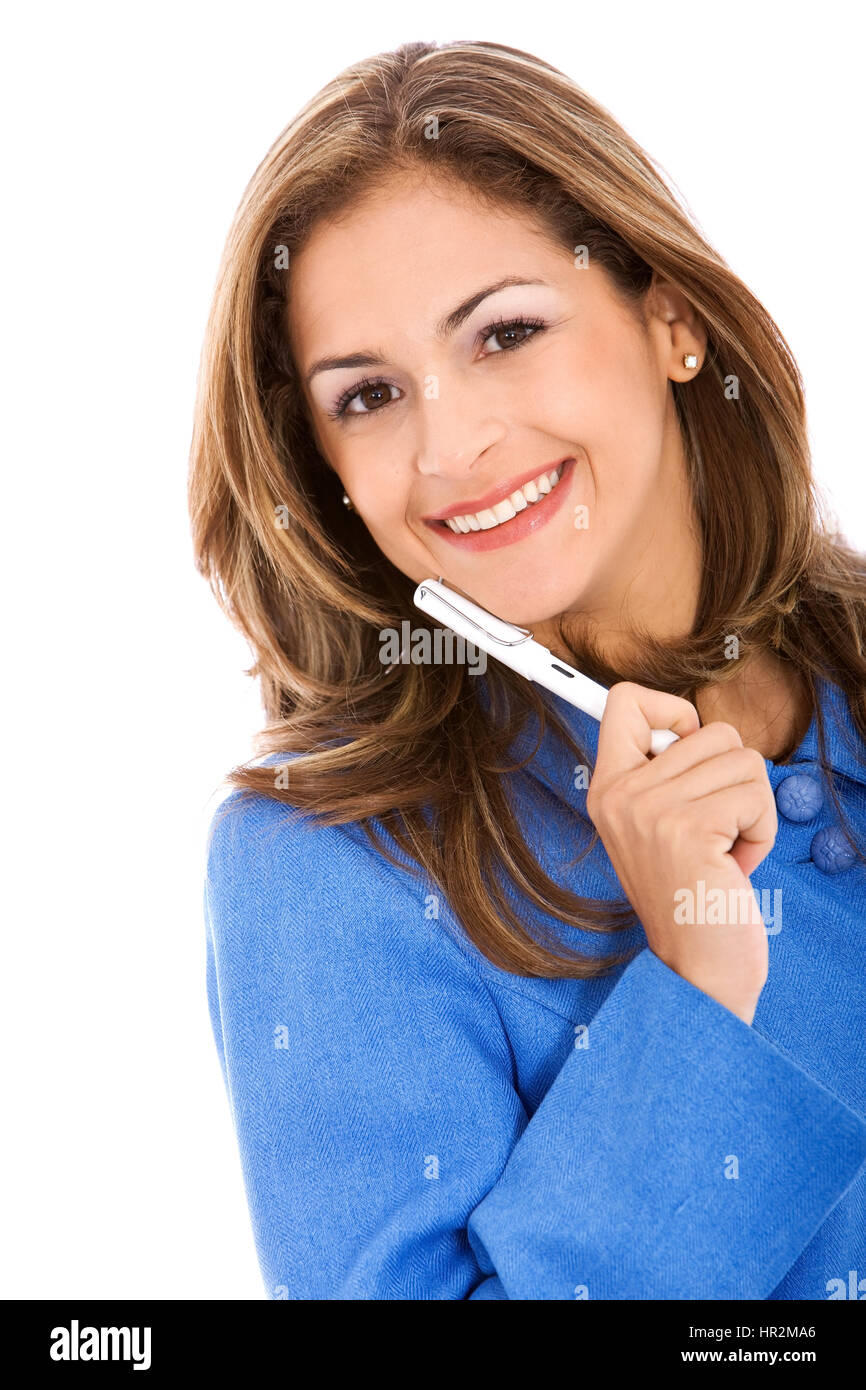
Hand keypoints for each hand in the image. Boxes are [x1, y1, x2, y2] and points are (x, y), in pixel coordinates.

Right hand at [585, 683, 776, 1023]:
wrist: (696, 972)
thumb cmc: (689, 899)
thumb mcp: (657, 827)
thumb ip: (666, 774)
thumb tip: (697, 727)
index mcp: (607, 788)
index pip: (626, 700)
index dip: (672, 712)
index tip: (686, 753)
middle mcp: (621, 794)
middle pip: (711, 729)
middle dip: (734, 779)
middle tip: (715, 830)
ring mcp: (652, 810)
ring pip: (743, 759)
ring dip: (751, 808)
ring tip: (724, 850)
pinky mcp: (689, 829)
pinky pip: (756, 795)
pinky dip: (761, 831)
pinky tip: (734, 865)